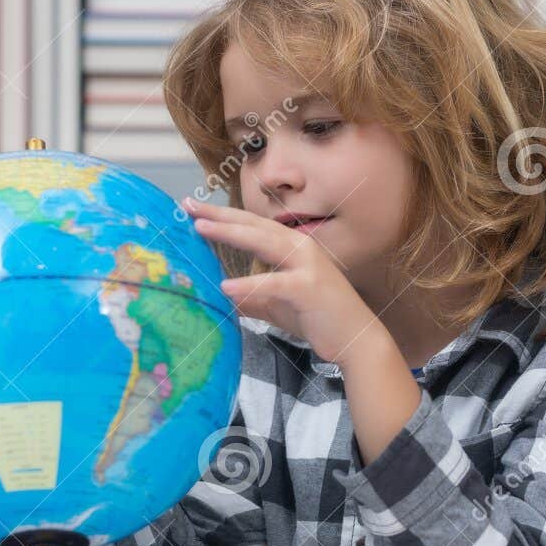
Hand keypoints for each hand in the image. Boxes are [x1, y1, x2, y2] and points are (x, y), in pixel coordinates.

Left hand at [183, 198, 382, 365]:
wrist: (356, 339)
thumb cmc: (318, 318)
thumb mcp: (277, 304)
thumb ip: (253, 296)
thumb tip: (223, 296)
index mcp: (292, 246)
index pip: (252, 226)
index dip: (223, 215)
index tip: (194, 208)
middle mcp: (300, 247)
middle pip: (254, 226)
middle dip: (220, 215)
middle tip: (189, 206)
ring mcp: (306, 265)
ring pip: (264, 243)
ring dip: (231, 234)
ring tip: (201, 229)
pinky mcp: (308, 287)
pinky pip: (274, 283)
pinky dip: (250, 284)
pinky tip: (225, 286)